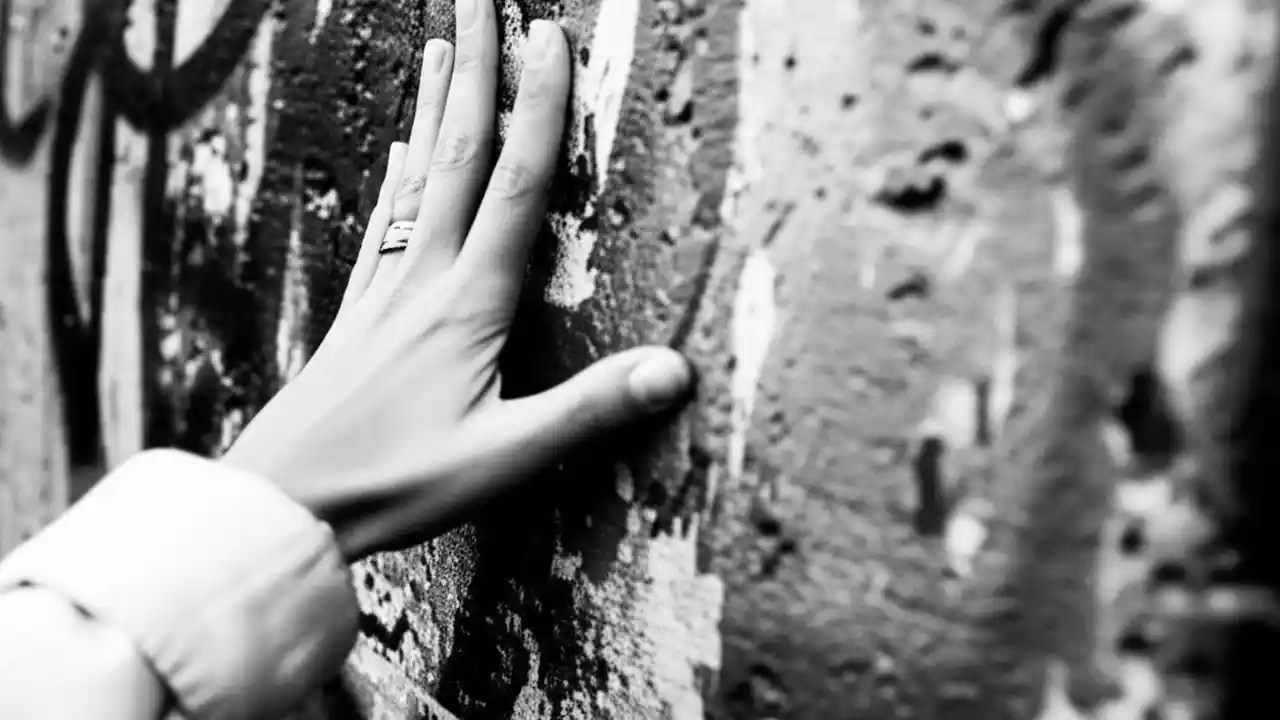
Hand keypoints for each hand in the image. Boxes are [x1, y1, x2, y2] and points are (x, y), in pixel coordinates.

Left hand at [221, 1, 693, 560]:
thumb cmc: (391, 487)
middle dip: (475, 70)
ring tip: (444, 46)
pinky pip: (384, 221)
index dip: (538, 109)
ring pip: (416, 176)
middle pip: (456, 154)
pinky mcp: (359, 315)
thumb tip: (676, 370)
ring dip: (435, 105)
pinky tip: (399, 150)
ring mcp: (384, 293)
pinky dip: (397, 173)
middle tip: (482, 0)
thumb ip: (589, 410)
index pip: (513, 186)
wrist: (279, 505)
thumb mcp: (504, 458)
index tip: (549, 36)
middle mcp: (423, 280)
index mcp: (467, 304)